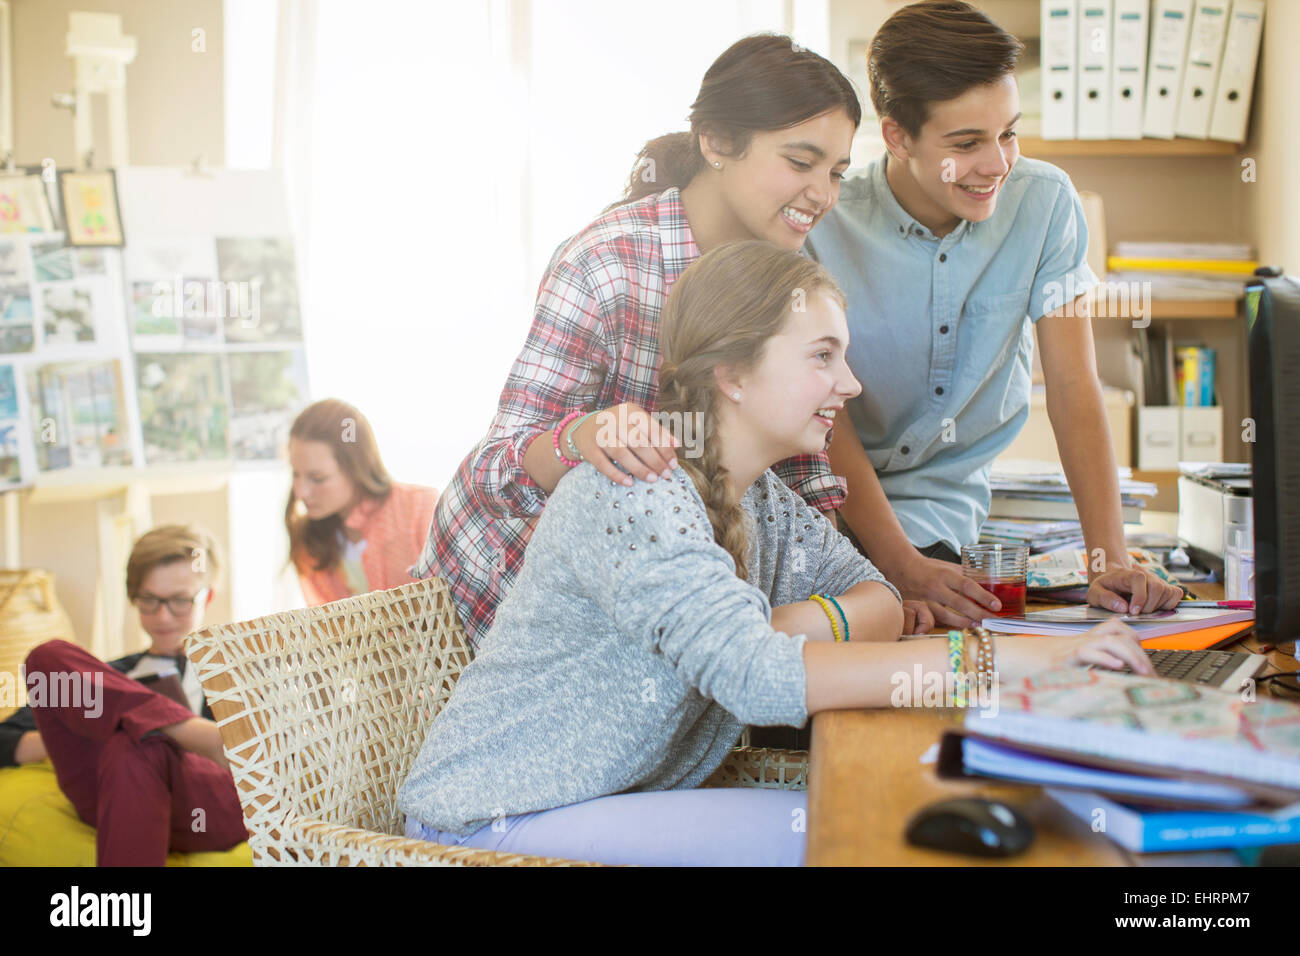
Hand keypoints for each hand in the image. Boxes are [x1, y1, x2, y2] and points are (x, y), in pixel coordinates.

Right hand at [570, 403, 679, 486]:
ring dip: (639, 468)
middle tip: (666, 474)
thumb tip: (677, 444)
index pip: (651, 430)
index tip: (674, 464)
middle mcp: (614, 420)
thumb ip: (657, 432)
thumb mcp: (637, 423)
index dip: (664, 448)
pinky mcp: (589, 449)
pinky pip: (603, 465)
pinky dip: (617, 475)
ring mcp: (600, 435)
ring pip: (621, 453)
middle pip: (637, 441)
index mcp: (630, 411)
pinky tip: (629, 483)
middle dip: (654, 460)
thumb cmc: (619, 426)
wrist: (583, 428)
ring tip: (653, 479)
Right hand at [888, 552, 1000, 627]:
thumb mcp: (947, 566)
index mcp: (945, 574)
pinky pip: (937, 621)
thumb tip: (989, 584)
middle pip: (960, 604)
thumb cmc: (929, 568)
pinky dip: (952, 625)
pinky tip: (963, 627)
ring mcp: (926, 600)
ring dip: (965, 623)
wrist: (901, 568)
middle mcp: (935, 588)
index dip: (983, 596)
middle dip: (979, 614)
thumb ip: (966, 575)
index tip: (997, 606)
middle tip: (993, 621)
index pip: (967, 585)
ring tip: (980, 626)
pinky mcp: (919, 610)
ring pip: (947, 617)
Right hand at [1006, 619, 1152, 677]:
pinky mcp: (1060, 659)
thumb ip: (1074, 668)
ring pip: (1110, 641)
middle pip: (1119, 634)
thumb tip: (1094, 679)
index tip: (1144, 658)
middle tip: (1151, 673)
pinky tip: (1117, 667)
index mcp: (1077, 641)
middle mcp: (1077, 641)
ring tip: (1144, 671)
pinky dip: (1105, 658)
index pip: (1114, 629)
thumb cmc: (1021, 663)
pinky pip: (1087, 653)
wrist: (998, 656)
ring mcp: (1069, 648)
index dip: (1134, 639)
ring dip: (1132, 656)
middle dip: (1141, 652)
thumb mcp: (1054, 665)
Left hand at [1087, 565, 1183, 614]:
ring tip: (1143, 609)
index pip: (1140, 580)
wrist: (1112, 579)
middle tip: (1137, 612)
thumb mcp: (1095, 592)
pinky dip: (1169, 604)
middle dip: (1148, 606)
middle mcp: (1145, 575)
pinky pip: (1176, 594)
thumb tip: (1123, 608)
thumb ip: (1105, 599)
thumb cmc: (1105, 586)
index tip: (1132, 611)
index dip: (1139, 597)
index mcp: (1128, 574)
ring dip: (1157, 606)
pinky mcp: (1164, 587)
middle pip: (1158, 588)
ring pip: (1168, 592)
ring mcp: (1157, 580)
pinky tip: (1155, 606)